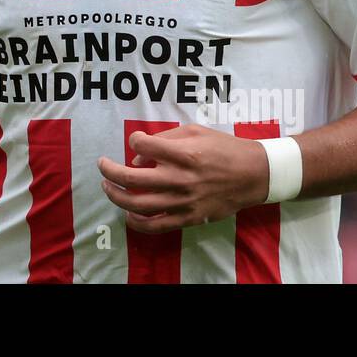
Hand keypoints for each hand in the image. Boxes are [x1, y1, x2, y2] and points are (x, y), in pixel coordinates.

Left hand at [97, 124, 270, 232]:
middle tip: (102, 165)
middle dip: (109, 170)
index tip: (136, 141)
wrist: (254, 174)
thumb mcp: (195, 131)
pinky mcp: (189, 218)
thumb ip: (164, 138)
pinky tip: (128, 214)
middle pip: (131, 178)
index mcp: (183, 153)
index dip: (133, 141)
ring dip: (116, 195)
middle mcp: (180, 178)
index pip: (142, 145)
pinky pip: (155, 225)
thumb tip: (138, 156)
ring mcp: (183, 201)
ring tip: (107, 187)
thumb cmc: (223, 148)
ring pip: (137, 204)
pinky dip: (136, 222)